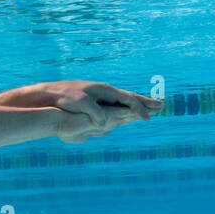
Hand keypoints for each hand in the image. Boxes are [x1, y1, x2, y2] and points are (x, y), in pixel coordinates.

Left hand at [42, 81, 162, 142]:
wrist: (51, 93)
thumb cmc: (65, 98)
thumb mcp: (79, 104)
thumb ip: (93, 112)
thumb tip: (105, 122)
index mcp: (105, 90)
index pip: (128, 100)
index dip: (139, 110)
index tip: (147, 119)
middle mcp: (107, 92)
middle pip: (131, 97)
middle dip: (147, 103)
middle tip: (163, 105)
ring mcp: (103, 96)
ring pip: (126, 101)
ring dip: (140, 105)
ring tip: (153, 107)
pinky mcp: (98, 101)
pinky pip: (119, 105)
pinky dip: (129, 108)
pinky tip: (131, 111)